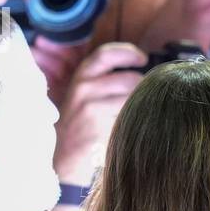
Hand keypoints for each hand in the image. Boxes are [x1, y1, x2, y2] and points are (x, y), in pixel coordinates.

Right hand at [54, 42, 144, 184]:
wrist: (65, 157)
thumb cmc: (81, 126)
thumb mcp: (85, 97)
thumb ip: (105, 82)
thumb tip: (140, 74)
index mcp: (81, 78)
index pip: (106, 54)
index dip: (128, 52)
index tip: (142, 58)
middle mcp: (83, 88)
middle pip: (129, 79)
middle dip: (142, 88)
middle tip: (144, 97)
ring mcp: (90, 106)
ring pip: (132, 98)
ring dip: (140, 106)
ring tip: (134, 116)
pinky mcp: (99, 124)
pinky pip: (129, 116)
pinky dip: (134, 120)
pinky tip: (128, 128)